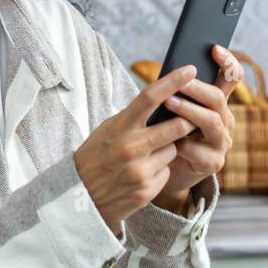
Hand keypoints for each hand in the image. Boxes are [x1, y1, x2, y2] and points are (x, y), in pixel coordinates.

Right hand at [74, 64, 199, 234]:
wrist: (78, 198)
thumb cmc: (95, 157)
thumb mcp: (107, 130)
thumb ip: (132, 118)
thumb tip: (162, 100)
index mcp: (119, 127)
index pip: (149, 97)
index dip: (172, 81)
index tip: (190, 69)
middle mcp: (131, 147)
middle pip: (175, 126)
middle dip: (187, 120)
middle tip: (188, 118)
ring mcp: (140, 170)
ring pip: (173, 150)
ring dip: (167, 150)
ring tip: (145, 156)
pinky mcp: (147, 190)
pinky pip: (166, 171)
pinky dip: (159, 170)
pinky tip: (142, 175)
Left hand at [155, 44, 239, 206]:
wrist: (165, 169)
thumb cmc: (167, 132)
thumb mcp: (173, 109)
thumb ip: (178, 92)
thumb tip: (171, 69)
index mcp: (218, 102)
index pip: (232, 78)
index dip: (227, 62)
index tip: (214, 48)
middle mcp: (225, 120)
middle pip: (218, 98)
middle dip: (198, 88)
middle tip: (180, 82)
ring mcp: (222, 142)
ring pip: (211, 121)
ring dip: (190, 111)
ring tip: (169, 102)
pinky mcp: (214, 163)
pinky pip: (200, 150)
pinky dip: (183, 144)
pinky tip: (170, 143)